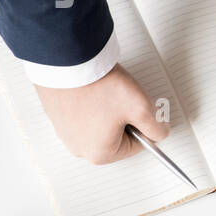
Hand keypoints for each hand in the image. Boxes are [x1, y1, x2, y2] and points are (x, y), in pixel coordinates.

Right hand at [35, 65, 169, 164]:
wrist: (68, 62)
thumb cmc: (99, 87)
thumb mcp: (141, 108)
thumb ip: (156, 126)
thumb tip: (159, 132)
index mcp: (100, 153)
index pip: (137, 144)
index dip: (144, 123)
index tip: (141, 109)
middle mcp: (79, 147)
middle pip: (117, 135)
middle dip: (124, 117)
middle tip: (122, 98)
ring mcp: (64, 132)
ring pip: (100, 123)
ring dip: (109, 109)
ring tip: (106, 92)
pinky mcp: (56, 115)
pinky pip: (82, 114)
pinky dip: (91, 103)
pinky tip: (93, 89)